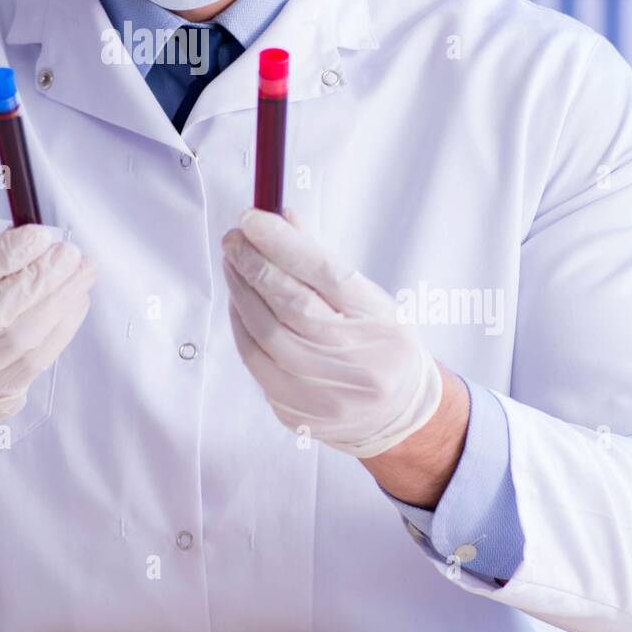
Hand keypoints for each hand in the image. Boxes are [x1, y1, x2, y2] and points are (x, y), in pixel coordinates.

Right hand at [0, 224, 96, 436]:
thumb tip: (33, 240)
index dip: (4, 256)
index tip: (39, 236)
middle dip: (41, 279)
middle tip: (70, 254)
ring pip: (21, 342)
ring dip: (60, 302)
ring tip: (81, 274)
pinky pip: (36, 363)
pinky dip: (61, 328)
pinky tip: (75, 303)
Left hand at [222, 209, 442, 458]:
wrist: (398, 413)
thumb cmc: (379, 344)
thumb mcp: (368, 298)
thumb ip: (321, 259)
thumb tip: (279, 218)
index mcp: (381, 323)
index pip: (325, 274)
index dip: (283, 243)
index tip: (252, 218)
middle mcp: (358, 362)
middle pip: (292, 305)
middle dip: (254, 265)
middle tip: (234, 238)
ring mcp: (326, 393)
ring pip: (266, 335)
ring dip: (241, 293)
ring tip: (233, 265)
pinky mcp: (297, 413)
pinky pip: (256, 363)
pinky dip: (242, 327)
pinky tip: (239, 304)